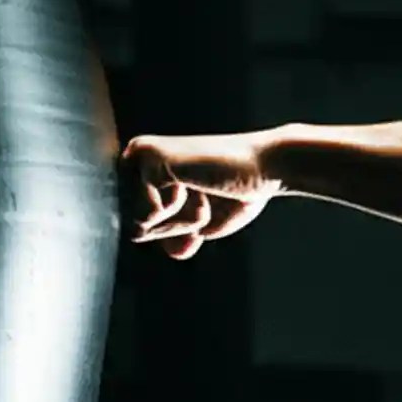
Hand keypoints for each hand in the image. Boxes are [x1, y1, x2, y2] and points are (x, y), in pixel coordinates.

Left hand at [121, 131, 280, 259]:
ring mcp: (138, 155)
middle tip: (206, 197)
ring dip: (181, 223)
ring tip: (205, 192)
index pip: (138, 226)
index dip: (176, 231)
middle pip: (133, 228)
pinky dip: (181, 217)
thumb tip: (162, 247)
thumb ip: (179, 237)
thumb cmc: (244, 189)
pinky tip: (201, 188)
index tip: (204, 202)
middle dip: (176, 228)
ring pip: (137, 226)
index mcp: (146, 167)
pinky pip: (146, 217)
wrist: (268, 167)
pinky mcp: (148, 159)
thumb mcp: (207, 222)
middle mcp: (136, 156)